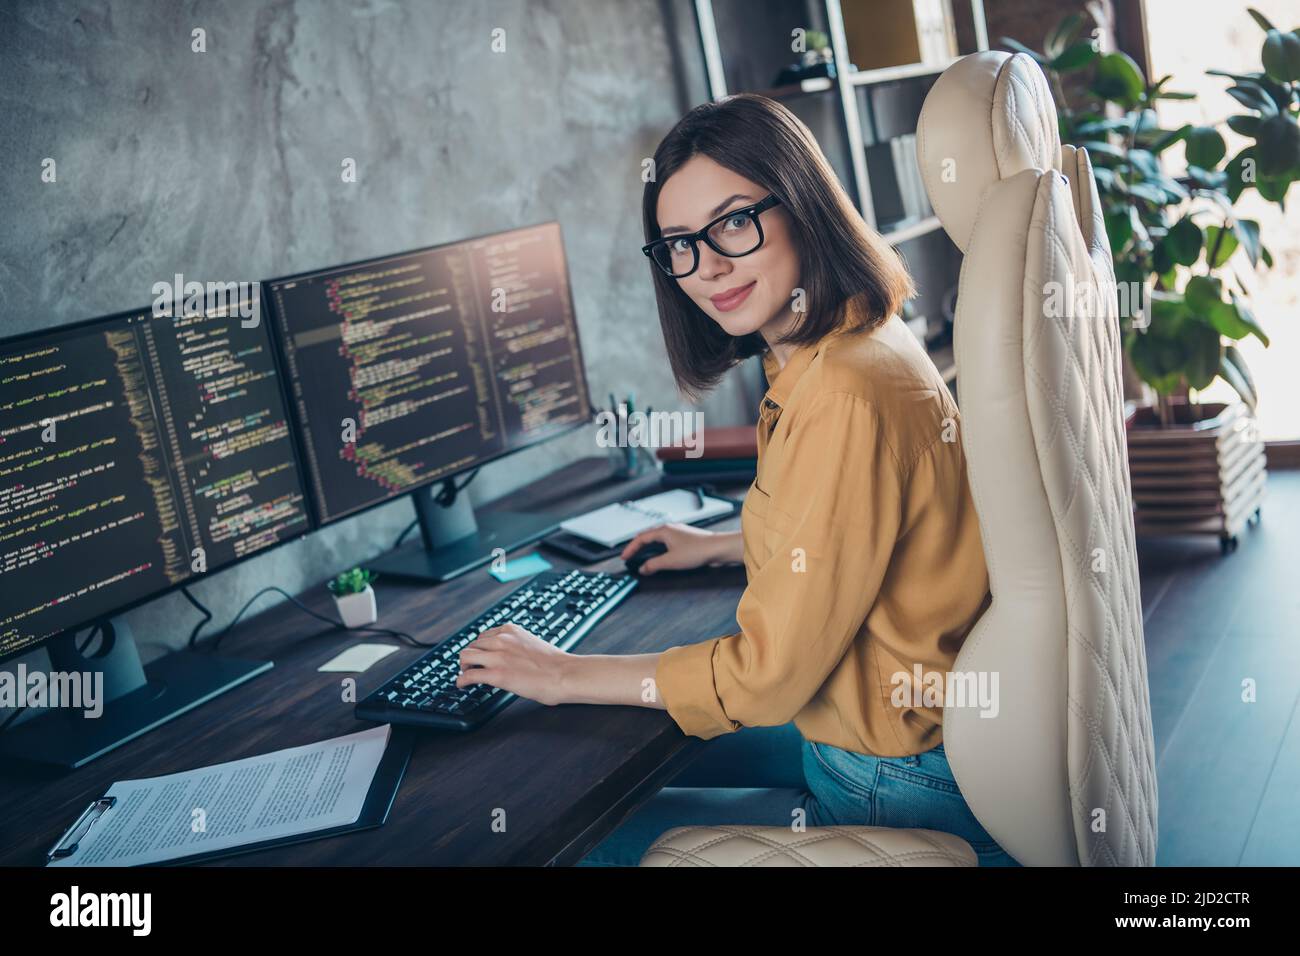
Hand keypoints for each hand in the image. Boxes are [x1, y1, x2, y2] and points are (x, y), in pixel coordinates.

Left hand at [456, 623, 570, 705]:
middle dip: (471, 657)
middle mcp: (501, 639)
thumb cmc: (555, 663)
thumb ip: (517, 645)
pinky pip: (469, 675)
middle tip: (471, 666)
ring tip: (466, 674)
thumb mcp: (532, 643)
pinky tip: (462, 685)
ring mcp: (497, 657)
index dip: (480, 648)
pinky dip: (462, 680)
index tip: (480, 655)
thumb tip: (510, 655)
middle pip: (472, 645)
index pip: (484, 635)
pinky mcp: (496, 674)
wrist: (564, 674)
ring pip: (465, 656)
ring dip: (464, 666)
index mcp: (511, 630)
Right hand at [619, 522, 736, 574]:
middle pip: (647, 535)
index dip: (630, 548)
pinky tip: (661, 554)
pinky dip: (658, 548)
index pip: (640, 538)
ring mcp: (678, 532)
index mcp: (663, 530)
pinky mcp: (685, 538)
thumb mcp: (670, 561)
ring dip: (648, 547)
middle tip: (630, 554)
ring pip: (657, 538)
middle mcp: (670, 528)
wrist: (717, 548)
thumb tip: (643, 568)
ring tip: (642, 555)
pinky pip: (666, 541)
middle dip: (637, 545)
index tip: (624, 557)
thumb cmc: (698, 550)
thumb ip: (654, 565)